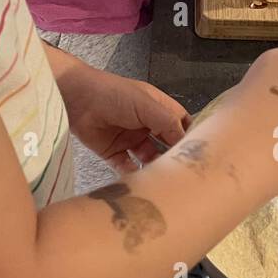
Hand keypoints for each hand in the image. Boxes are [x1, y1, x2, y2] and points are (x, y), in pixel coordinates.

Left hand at [54, 60, 190, 172]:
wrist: (77, 98)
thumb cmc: (115, 95)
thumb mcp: (147, 105)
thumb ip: (168, 123)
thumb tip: (186, 142)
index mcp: (157, 109)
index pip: (180, 124)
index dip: (190, 137)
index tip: (200, 155)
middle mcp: (146, 125)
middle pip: (166, 144)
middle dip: (173, 157)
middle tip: (184, 174)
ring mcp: (129, 139)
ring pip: (148, 158)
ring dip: (155, 168)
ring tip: (164, 181)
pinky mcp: (113, 152)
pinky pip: (127, 168)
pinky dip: (134, 175)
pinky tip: (142, 183)